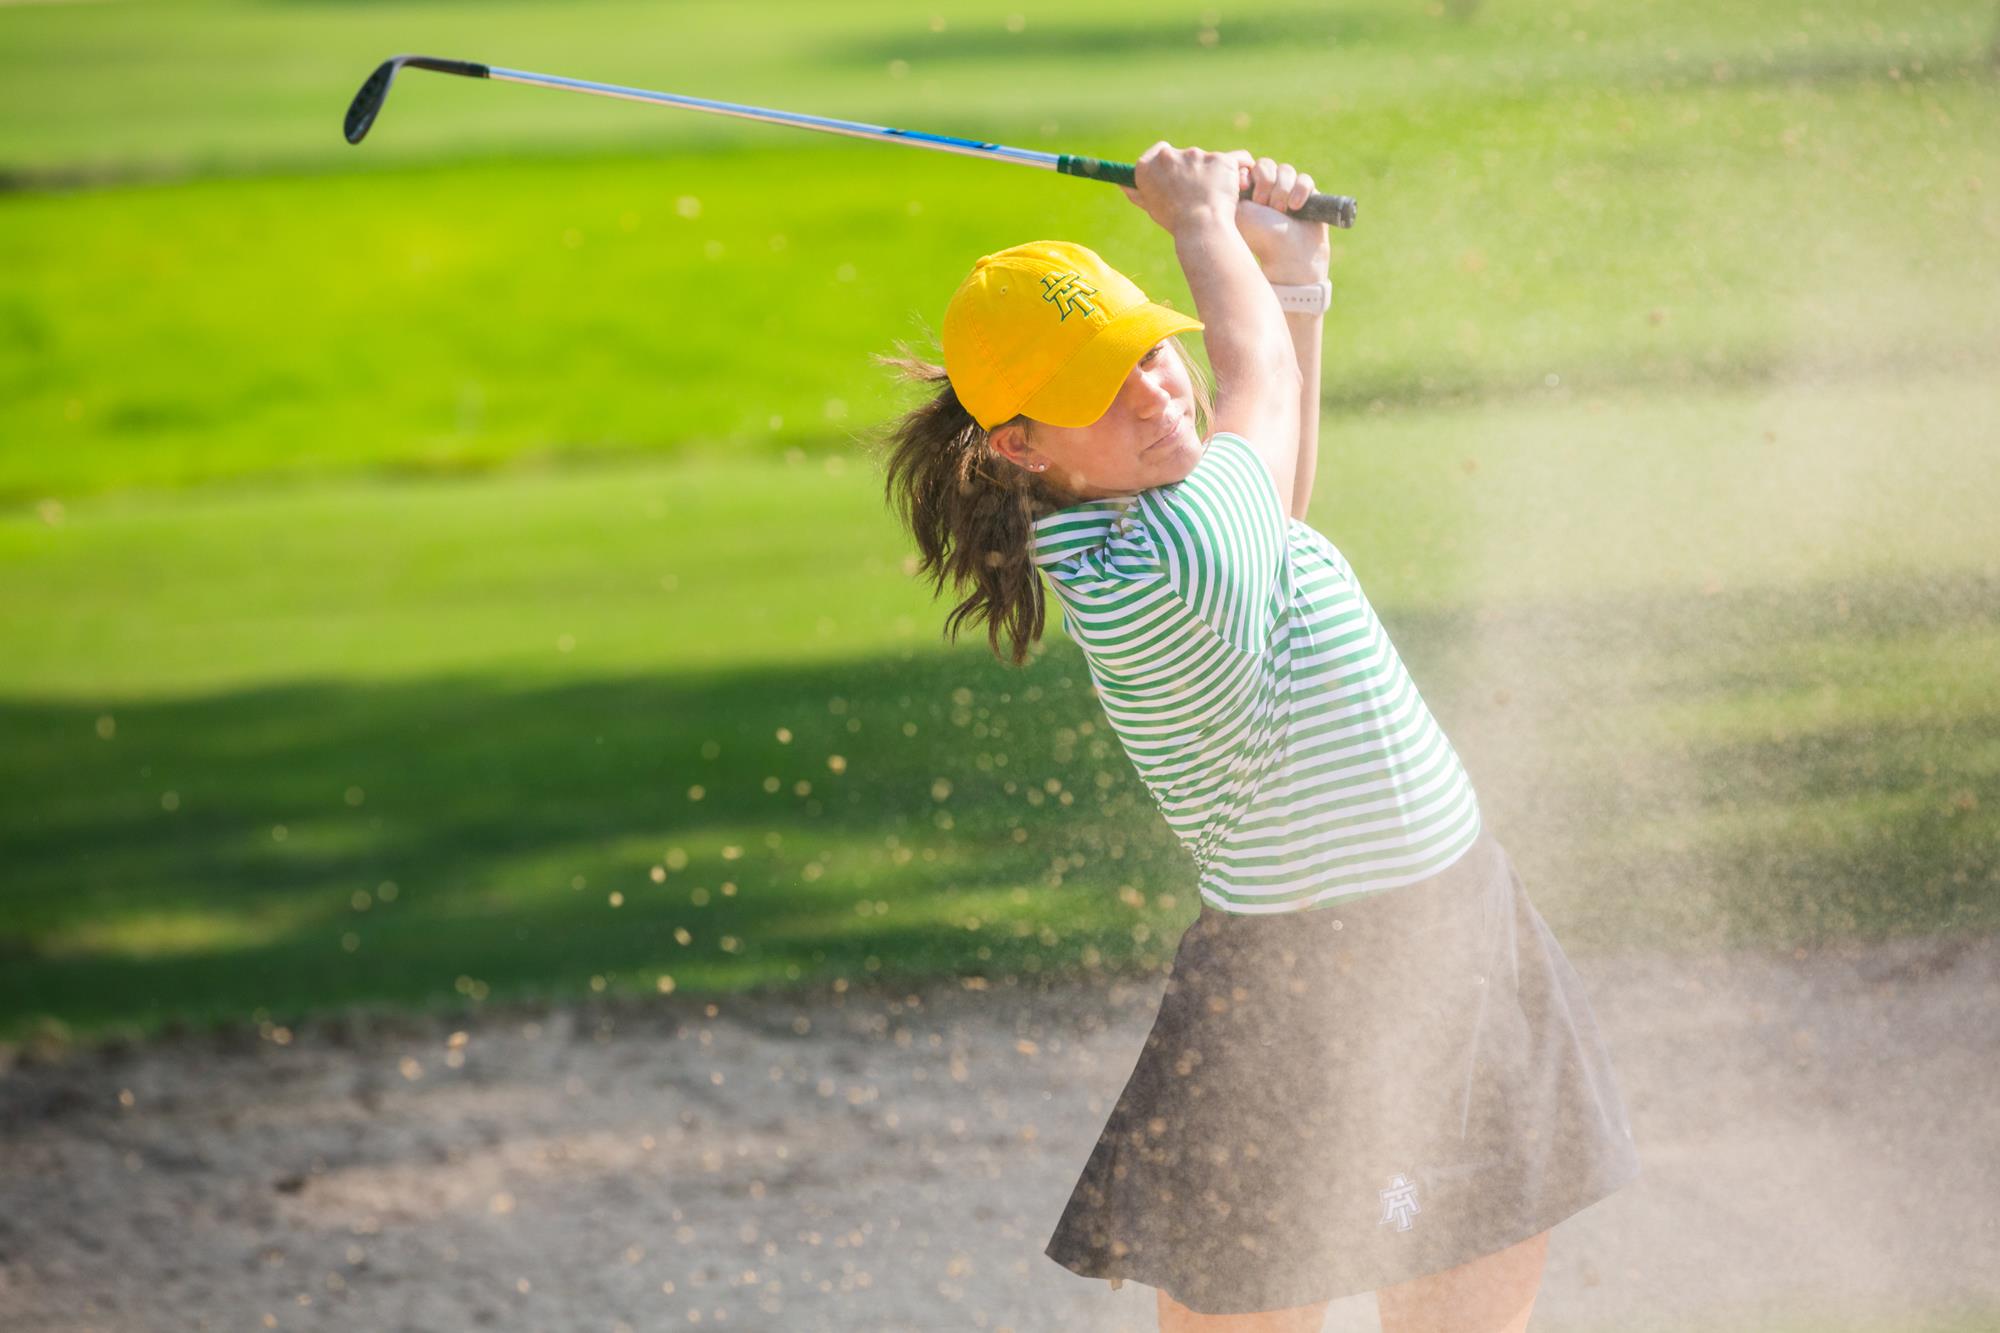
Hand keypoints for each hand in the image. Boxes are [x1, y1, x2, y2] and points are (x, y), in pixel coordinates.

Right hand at [1120, 141, 1252, 234]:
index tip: (1178, 175)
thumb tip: (1123, 184)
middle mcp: (1170, 156)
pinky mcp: (1221, 158)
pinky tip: (1239, 185)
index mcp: (1148, 165)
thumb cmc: (1176, 222)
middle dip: (1196, 172)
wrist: (1201, 228)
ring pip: (1211, 161)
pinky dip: (1239, 171)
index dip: (1172, 163)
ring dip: (1216, 175)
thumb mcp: (1152, 207)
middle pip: (1187, 157)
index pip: (1160, 151)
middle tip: (1201, 195)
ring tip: (1218, 199)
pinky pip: (1237, 160)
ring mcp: (1197, 155)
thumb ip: (1138, 192)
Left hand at [1233, 154, 1329, 284]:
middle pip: (1267, 164)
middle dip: (1266, 184)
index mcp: (1250, 191)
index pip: (1251, 166)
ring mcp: (1289, 191)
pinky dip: (1300, 191)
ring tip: (1281, 211)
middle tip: (1264, 206)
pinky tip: (1295, 208)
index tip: (1248, 191)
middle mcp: (1269, 190)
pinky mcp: (1308, 194)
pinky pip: (1305, 179)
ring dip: (1282, 191)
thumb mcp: (1238, 210)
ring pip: (1286, 170)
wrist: (1287, 254)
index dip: (1252, 175)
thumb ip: (1234, 186)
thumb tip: (1240, 169)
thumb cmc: (1259, 236)